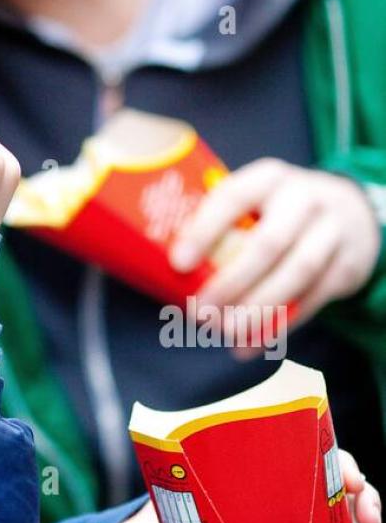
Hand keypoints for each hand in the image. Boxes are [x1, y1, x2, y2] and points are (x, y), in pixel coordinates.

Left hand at [168, 160, 380, 353]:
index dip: (204, 231)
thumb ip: (223, 226)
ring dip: (258, 308)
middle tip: (200, 312)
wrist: (352, 211)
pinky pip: (314, 300)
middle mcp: (304, 199)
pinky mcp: (348, 265)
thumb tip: (170, 271)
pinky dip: (281, 326)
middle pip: (269, 242)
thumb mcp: (257, 199)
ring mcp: (332, 231)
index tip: (177, 263)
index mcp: (268, 178)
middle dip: (232, 282)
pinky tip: (251, 343)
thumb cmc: (281, 210)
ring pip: (297, 273)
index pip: (233, 197)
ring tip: (227, 331)